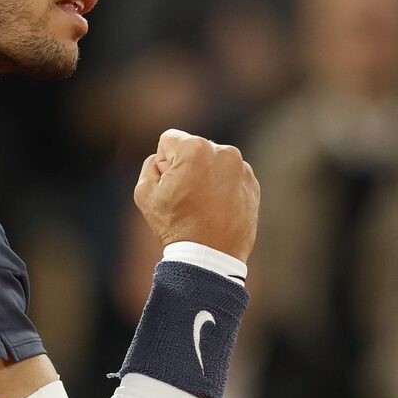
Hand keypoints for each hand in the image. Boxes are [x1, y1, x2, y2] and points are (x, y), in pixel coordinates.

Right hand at [133, 128, 259, 260]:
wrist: (210, 257)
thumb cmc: (175, 225)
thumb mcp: (145, 193)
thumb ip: (150, 165)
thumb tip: (164, 161)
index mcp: (195, 148)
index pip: (169, 140)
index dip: (162, 163)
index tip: (169, 185)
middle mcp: (223, 151)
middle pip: (193, 148)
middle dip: (186, 166)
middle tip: (185, 198)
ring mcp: (242, 168)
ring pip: (213, 162)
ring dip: (205, 176)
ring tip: (202, 205)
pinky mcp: (252, 184)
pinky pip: (230, 176)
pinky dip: (222, 187)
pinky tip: (216, 209)